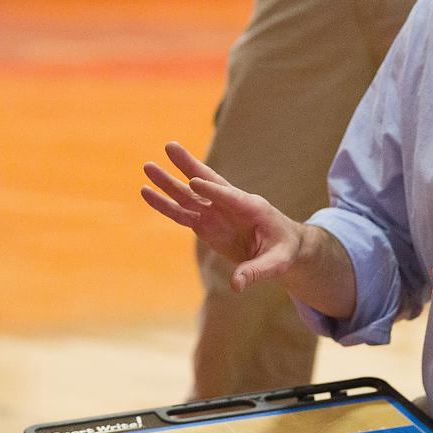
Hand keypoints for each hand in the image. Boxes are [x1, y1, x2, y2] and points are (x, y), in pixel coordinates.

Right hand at [141, 142, 303, 292]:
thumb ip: (256, 271)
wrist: (283, 247)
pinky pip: (183, 214)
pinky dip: (166, 205)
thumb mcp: (277, 263)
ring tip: (148, 166)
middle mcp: (231, 204)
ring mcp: (216, 213)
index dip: (213, 190)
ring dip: (169, 182)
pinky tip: (148, 193)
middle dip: (188, 166)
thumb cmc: (284, 250)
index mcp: (252, 207)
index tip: (195, 181)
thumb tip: (237, 285)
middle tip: (169, 146)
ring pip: (189, 195)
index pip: (230, 196)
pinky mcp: (206, 224)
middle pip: (206, 182)